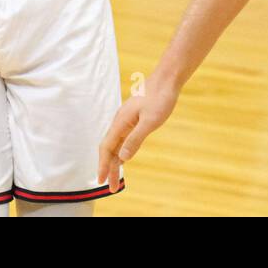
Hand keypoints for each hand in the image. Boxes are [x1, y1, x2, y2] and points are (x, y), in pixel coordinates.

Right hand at [96, 75, 179, 190]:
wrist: (166, 79)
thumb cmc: (159, 98)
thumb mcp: (150, 121)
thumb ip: (135, 139)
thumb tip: (123, 158)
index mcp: (121, 122)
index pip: (107, 148)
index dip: (103, 165)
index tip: (101, 181)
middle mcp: (120, 121)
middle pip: (110, 149)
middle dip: (109, 168)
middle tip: (111, 188)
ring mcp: (126, 120)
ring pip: (117, 145)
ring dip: (115, 162)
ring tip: (116, 179)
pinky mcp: (134, 119)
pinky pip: (123, 139)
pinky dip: (121, 152)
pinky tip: (123, 159)